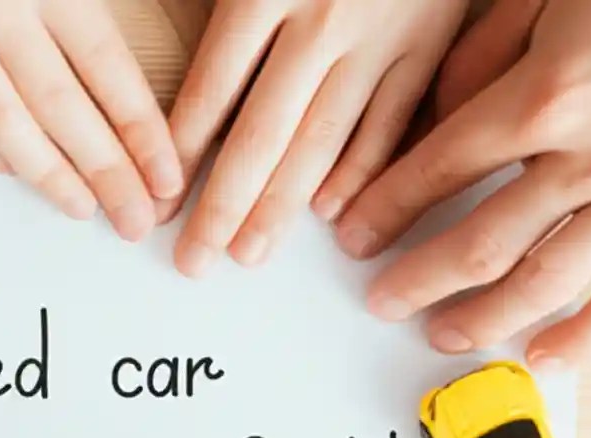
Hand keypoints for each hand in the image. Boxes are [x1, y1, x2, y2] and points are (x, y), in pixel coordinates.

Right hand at [0, 0, 182, 240]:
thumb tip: (134, 68)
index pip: (108, 72)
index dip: (142, 132)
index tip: (168, 177)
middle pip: (64, 111)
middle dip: (108, 174)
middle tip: (138, 218)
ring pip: (5, 125)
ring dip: (50, 176)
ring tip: (85, 209)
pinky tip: (19, 171)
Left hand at [161, 0, 468, 275]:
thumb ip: (230, 5)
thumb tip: (178, 84)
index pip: (212, 89)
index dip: (180, 154)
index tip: (159, 201)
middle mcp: (321, 20)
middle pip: (259, 134)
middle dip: (222, 206)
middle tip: (193, 259)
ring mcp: (381, 37)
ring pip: (321, 140)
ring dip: (280, 206)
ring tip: (247, 254)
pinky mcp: (431, 45)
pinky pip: (394, 122)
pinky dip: (363, 172)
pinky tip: (333, 216)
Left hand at [336, 0, 590, 369]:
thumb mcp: (541, 0)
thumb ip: (476, 65)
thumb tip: (426, 127)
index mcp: (550, 96)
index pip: (438, 172)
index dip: (385, 210)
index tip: (354, 236)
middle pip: (482, 243)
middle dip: (419, 280)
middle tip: (383, 300)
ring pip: (547, 281)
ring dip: (485, 317)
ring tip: (443, 334)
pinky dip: (588, 333)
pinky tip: (547, 356)